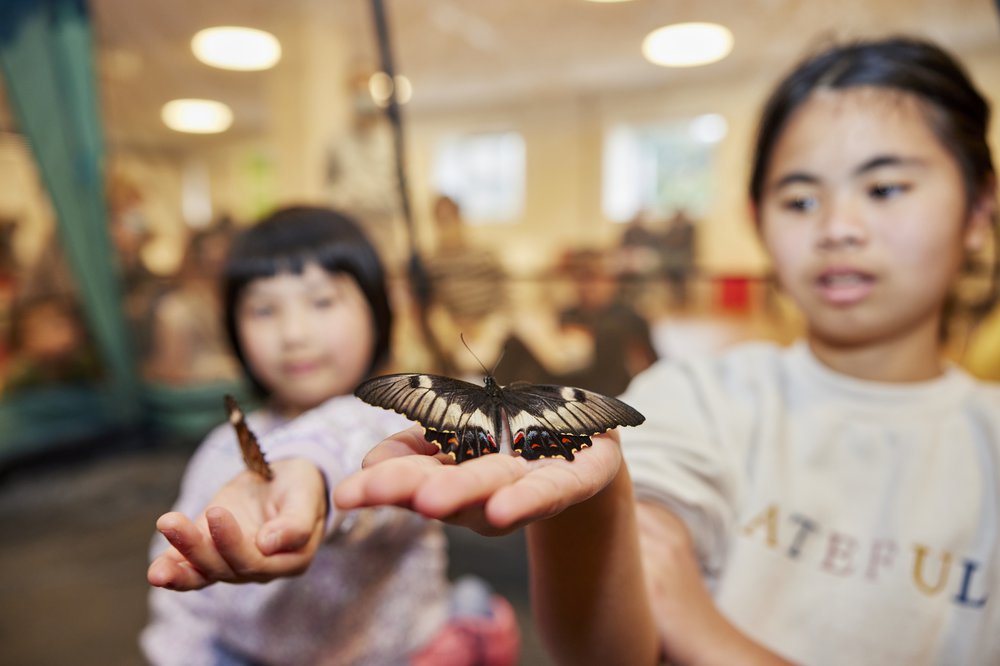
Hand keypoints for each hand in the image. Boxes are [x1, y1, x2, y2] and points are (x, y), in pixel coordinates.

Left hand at [147, 458, 326, 590]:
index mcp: (290, 561)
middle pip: (225, 568)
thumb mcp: (306, 495)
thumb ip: (295, 523)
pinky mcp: (212, 550)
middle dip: (196, 547)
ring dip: (178, 559)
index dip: (232, 543)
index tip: (217, 513)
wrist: (284, 480)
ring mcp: (233, 562)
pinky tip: (156, 571)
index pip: (257, 562)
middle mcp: (261, 569)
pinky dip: (173, 569)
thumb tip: (267, 544)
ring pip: (204, 570)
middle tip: (172, 522)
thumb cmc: (300, 488)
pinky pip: (191, 568)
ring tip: (156, 543)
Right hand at [333, 425, 622, 535]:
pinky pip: (552, 490)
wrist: (585, 437)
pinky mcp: (577, 479)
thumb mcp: (458, 429)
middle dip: (409, 488)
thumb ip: (417, 445)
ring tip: (431, 502)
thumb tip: (373, 462)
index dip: (380, 485)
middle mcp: (486, 490)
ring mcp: (529, 487)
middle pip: (445, 488)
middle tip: (371, 490)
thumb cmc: (510, 431)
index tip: (345, 494)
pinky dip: (527, 500)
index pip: (411, 478)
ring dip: (461, 494)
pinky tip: (504, 510)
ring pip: (492, 489)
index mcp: (453, 474)